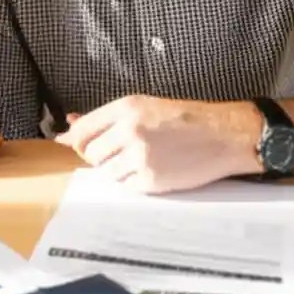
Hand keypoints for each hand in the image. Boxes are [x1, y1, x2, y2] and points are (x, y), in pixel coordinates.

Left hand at [55, 95, 263, 193]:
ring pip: (106, 173)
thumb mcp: (144, 106)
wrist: (224, 135)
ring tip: (143, 160)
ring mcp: (140, 156)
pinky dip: (135, 183)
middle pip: (91, 154)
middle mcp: (129, 130)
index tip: (83, 146)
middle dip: (102, 157)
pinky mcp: (151, 179)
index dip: (78, 142)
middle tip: (124, 153)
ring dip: (118, 171)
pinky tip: (155, 170)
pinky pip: (126, 187)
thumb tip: (69, 126)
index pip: (82, 130)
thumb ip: (105, 118)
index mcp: (125, 107)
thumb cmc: (184, 119)